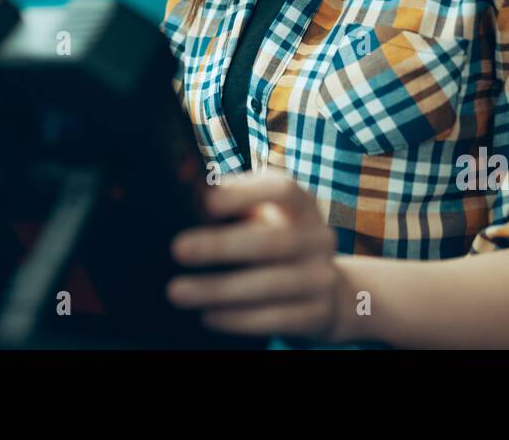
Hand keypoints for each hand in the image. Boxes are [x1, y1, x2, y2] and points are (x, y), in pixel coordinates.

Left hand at [166, 169, 342, 340]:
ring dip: (219, 289)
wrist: (330, 291)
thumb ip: (235, 204)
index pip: (283, 190)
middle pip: (271, 241)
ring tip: (178, 292)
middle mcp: (318, 239)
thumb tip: (189, 194)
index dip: (246, 193)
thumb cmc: (278, 243)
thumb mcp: (266, 217)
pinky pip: (275, 319)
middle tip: (178, 249)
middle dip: (220, 246)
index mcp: (303, 206)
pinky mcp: (318, 314)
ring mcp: (322, 278)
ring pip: (269, 285)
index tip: (207, 202)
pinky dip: (238, 319)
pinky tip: (208, 316)